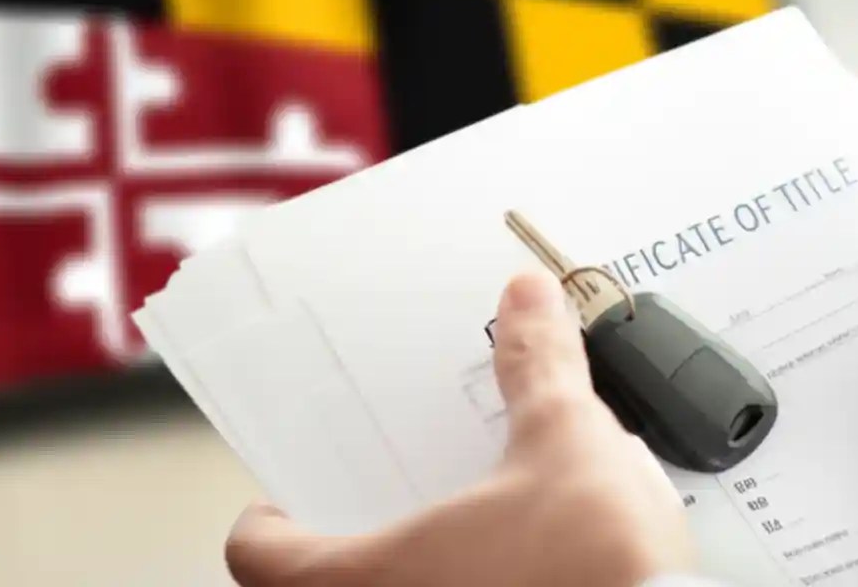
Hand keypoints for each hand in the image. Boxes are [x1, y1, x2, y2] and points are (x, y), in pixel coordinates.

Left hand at [225, 271, 693, 585]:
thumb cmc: (598, 569)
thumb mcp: (565, 441)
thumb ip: (537, 367)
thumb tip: (526, 300)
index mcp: (368, 578)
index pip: (259, 555)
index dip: (271, 517)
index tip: (300, 492)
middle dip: (349, 541)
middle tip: (389, 498)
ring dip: (412, 572)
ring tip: (465, 530)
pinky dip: (469, 586)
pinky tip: (526, 568)